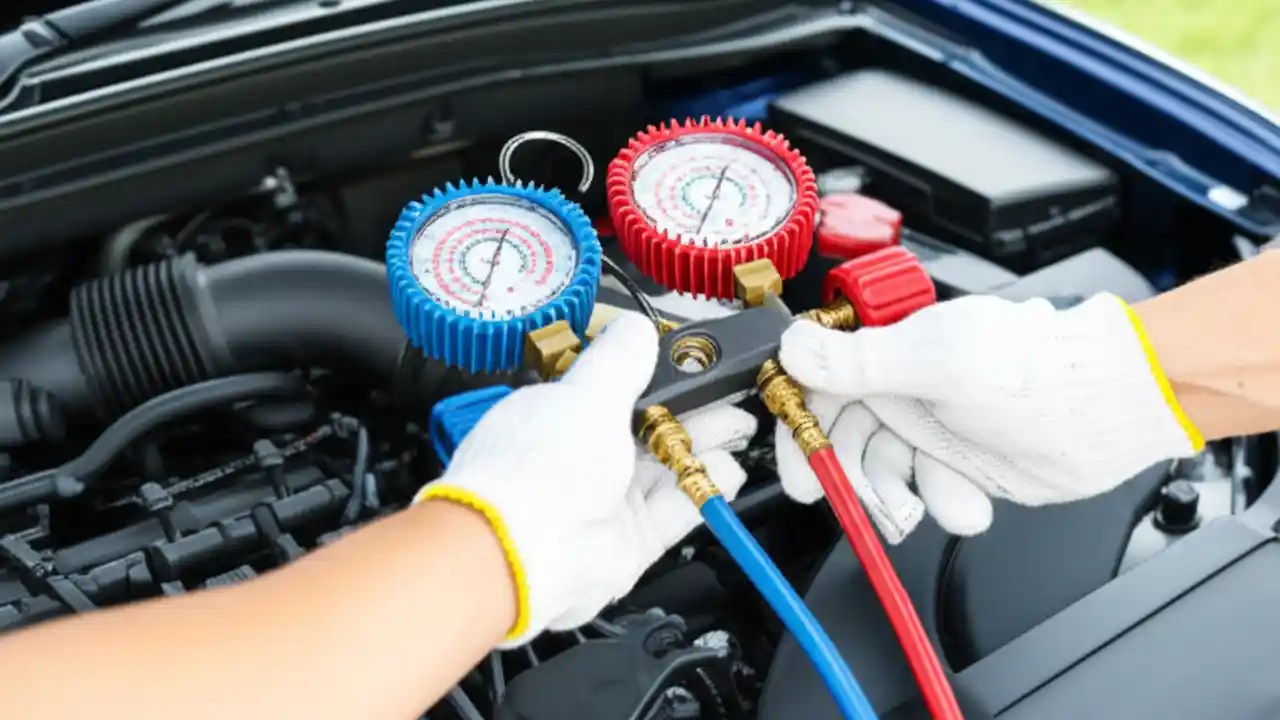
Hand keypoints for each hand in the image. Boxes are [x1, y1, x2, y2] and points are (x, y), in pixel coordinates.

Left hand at [417, 314, 757, 644]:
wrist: (523, 552)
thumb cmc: (536, 470)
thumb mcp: (586, 394)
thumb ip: (619, 362)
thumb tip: (636, 328)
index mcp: (562, 416)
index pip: (620, 391)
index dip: (661, 379)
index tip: (698, 366)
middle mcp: (585, 459)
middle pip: (652, 430)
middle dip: (696, 412)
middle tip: (733, 395)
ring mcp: (609, 501)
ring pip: (669, 467)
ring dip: (707, 447)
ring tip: (741, 427)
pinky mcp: (632, 540)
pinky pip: (679, 509)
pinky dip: (705, 489)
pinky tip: (728, 470)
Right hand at [775, 293, 1202, 542]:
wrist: (1105, 411)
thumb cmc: (1032, 370)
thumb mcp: (934, 361)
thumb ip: (859, 360)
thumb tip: (794, 346)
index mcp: (892, 349)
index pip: (821, 386)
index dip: (804, 427)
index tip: (801, 464)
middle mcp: (905, 387)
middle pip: (843, 438)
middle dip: (849, 474)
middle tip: (851, 497)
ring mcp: (930, 427)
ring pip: (884, 473)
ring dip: (904, 495)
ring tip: (934, 497)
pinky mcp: (956, 464)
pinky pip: (927, 495)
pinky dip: (945, 503)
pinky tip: (970, 499)